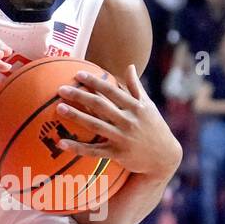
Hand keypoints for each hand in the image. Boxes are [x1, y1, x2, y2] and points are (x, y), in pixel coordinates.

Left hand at [54, 64, 182, 177]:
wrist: (165, 157)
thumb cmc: (155, 127)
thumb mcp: (148, 106)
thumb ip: (136, 86)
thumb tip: (130, 66)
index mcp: (135, 107)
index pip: (111, 90)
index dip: (94, 82)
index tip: (78, 75)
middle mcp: (128, 121)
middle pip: (100, 105)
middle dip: (80, 96)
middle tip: (61, 89)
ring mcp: (122, 138)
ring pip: (95, 125)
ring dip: (76, 116)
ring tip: (59, 108)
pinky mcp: (117, 154)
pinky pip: (94, 150)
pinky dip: (78, 147)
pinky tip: (62, 143)